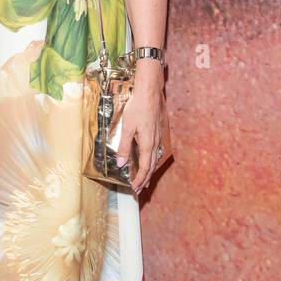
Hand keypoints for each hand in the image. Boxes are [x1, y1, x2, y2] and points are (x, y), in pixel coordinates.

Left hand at [116, 66, 163, 193]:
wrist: (150, 91)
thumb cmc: (137, 107)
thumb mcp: (127, 128)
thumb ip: (124, 146)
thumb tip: (122, 164)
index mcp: (148, 144)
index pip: (145, 168)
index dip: (140, 180)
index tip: (135, 189)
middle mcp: (155, 142)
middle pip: (151, 166)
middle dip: (145, 179)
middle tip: (140, 189)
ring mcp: (158, 136)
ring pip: (155, 158)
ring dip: (149, 171)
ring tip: (145, 179)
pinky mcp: (158, 130)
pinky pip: (156, 150)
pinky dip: (151, 160)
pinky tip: (148, 158)